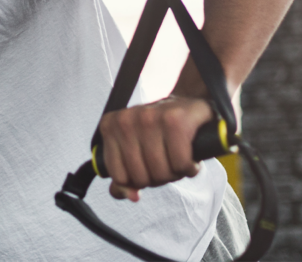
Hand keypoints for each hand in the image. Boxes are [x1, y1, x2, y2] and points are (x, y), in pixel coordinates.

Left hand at [97, 96, 213, 201]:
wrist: (190, 106)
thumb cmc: (161, 132)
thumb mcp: (136, 151)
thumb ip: (125, 177)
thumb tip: (130, 196)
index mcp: (110, 126)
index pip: (120, 177)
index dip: (139, 181)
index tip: (149, 169)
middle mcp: (125, 120)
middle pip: (141, 177)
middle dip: (158, 178)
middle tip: (167, 164)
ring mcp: (149, 117)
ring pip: (160, 172)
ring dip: (176, 173)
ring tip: (179, 159)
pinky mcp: (175, 120)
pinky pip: (180, 163)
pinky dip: (190, 168)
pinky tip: (191, 159)